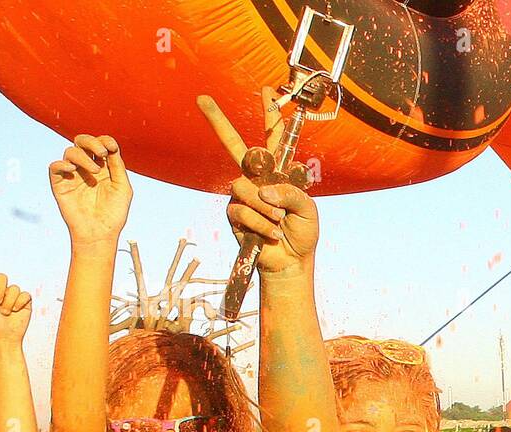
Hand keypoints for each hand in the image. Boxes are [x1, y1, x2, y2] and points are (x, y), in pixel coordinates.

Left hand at [0, 261, 31, 343]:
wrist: (3, 333)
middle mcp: (1, 287)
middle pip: (2, 277)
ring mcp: (14, 294)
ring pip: (14, 288)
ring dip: (8, 302)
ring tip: (5, 312)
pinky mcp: (25, 300)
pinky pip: (25, 295)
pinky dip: (19, 304)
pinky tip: (15, 311)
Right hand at [48, 134, 131, 246]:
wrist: (100, 233)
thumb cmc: (114, 213)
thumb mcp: (122, 188)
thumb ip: (117, 167)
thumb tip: (112, 147)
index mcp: (103, 168)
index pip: (100, 145)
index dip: (104, 141)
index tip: (112, 146)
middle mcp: (86, 168)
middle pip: (82, 142)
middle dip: (91, 142)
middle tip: (102, 153)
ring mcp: (73, 175)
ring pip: (71, 152)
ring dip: (83, 157)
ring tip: (95, 172)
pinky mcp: (60, 184)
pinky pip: (55, 166)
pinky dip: (62, 163)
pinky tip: (72, 169)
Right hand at [199, 88, 318, 273]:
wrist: (290, 261)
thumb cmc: (302, 232)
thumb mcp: (307, 210)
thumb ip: (291, 194)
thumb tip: (263, 190)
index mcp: (278, 172)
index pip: (273, 140)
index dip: (271, 116)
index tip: (267, 91)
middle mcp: (256, 178)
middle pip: (234, 144)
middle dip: (218, 121)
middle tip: (202, 98)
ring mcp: (243, 194)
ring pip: (244, 187)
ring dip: (266, 207)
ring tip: (280, 221)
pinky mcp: (233, 213)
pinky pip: (243, 210)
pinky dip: (261, 223)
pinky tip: (272, 233)